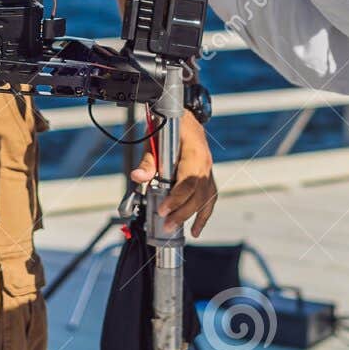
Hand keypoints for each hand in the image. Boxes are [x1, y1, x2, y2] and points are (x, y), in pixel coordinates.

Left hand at [130, 111, 217, 235]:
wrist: (186, 118)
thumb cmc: (170, 128)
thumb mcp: (155, 139)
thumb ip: (148, 160)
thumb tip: (138, 177)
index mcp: (194, 153)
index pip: (189, 181)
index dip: (177, 198)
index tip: (163, 209)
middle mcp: (205, 163)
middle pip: (199, 194)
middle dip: (183, 212)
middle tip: (167, 225)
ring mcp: (209, 170)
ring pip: (207, 198)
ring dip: (195, 217)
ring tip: (183, 232)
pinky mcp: (208, 177)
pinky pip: (210, 198)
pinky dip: (204, 215)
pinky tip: (196, 229)